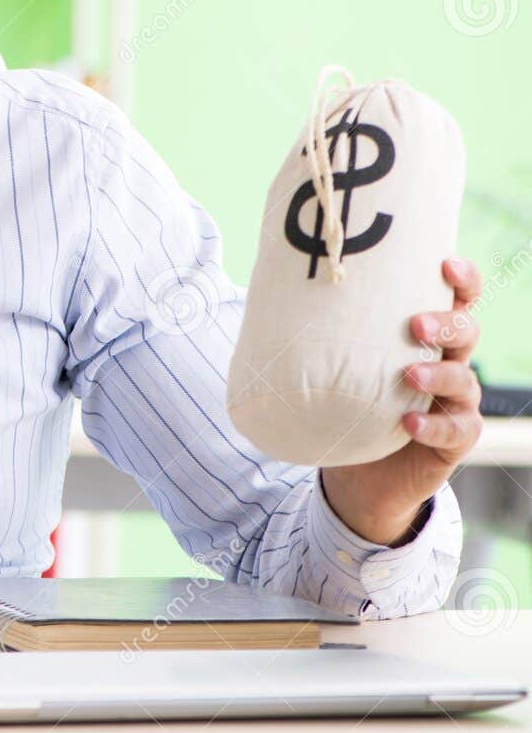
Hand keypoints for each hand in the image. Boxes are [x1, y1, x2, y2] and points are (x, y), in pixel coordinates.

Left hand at [320, 257, 483, 544]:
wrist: (357, 469)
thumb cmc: (345, 400)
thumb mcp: (334, 359)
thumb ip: (319, 330)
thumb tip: (265, 290)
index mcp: (424, 334)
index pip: (455, 298)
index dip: (460, 279)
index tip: (444, 264)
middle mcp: (447, 361)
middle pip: (466, 331)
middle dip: (447, 323)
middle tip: (416, 325)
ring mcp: (454, 400)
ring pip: (465, 379)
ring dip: (440, 373)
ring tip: (410, 374)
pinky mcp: (454, 439)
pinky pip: (457, 429)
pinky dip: (435, 424)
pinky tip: (409, 422)